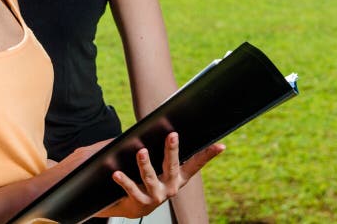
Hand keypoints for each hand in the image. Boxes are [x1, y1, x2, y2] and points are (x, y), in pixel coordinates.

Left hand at [98, 133, 224, 218]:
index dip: (207, 155)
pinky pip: (131, 189)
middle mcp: (170, 188)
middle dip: (172, 151)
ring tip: (141, 152)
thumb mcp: (161, 167)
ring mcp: (156, 196)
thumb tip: (164, 130)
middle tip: (172, 135)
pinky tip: (117, 173)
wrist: (132, 206)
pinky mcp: (140, 202)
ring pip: (150, 177)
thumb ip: (164, 153)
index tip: (220, 145)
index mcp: (178, 178)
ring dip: (145, 164)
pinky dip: (124, 180)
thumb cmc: (149, 180)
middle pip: (171, 167)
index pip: (195, 165)